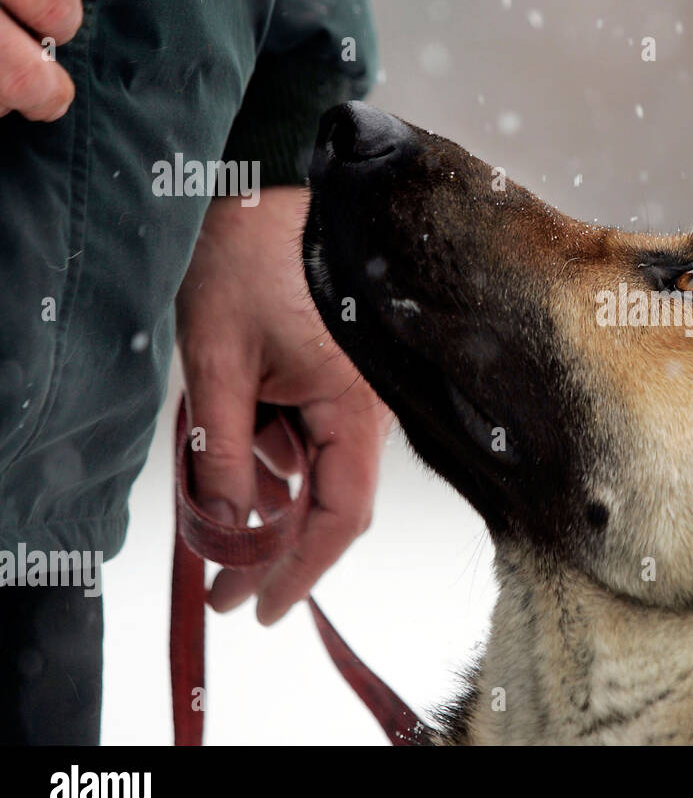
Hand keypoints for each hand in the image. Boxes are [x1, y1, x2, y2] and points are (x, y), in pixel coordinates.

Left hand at [176, 185, 390, 624]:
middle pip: (332, 503)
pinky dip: (277, 458)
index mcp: (354, 405)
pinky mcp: (344, 378)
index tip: (256, 608)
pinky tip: (242, 453)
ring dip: (271, 499)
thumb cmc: (254, 258)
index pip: (339, 515)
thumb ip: (223, 450)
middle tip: (225, 587)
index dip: (299, 570)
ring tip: (217, 510)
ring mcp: (361, 393)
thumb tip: (225, 524)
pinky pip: (317, 438)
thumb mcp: (218, 360)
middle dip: (278, 548)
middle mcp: (371, 406)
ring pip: (320, 472)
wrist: (279, 189)